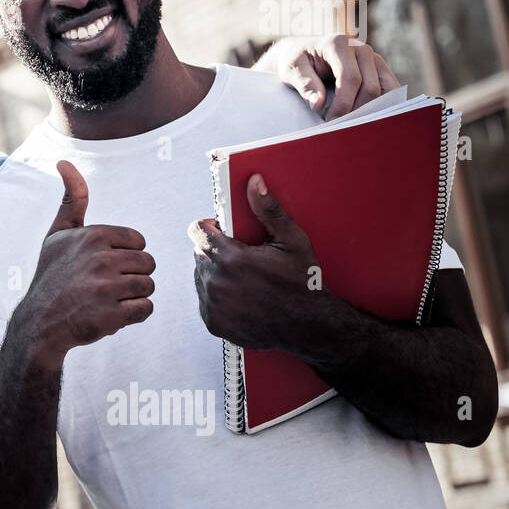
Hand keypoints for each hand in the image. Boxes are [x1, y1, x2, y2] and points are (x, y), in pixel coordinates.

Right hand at [18, 161, 155, 365]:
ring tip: (108, 299)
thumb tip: (64, 162)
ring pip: (149, 286)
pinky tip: (111, 313)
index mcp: (93, 236)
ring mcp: (107, 288)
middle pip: (148, 264)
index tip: (103, 265)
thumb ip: (72, 199)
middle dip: (132, 276)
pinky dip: (133, 315)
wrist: (40, 322)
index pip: (139, 241)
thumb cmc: (53, 274)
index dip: (125, 255)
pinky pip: (146, 309)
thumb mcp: (58, 233)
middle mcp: (101, 259)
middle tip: (105, 285)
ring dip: (133, 295)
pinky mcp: (112, 316)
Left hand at [188, 174, 330, 351]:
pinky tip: (240, 295)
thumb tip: (253, 181)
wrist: (311, 327)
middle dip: (215, 250)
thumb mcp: (292, 241)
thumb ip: (268, 210)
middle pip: (199, 253)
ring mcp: (212, 306)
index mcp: (230, 259)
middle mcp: (216, 284)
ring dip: (214, 272)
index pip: (197, 231)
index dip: (209, 227)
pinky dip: (217, 295)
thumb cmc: (304, 282)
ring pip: (200, 276)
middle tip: (240, 255)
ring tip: (242, 276)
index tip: (223, 230)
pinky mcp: (213, 323)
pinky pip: (204, 299)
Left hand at [257, 34, 399, 118]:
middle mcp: (361, 49)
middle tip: (339, 127)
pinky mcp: (379, 69)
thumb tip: (318, 104)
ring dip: (371, 110)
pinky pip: (389, 89)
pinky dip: (381, 105)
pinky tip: (366, 118)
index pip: (350, 78)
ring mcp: (373, 58)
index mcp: (339, 45)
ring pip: (385, 89)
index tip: (331, 121)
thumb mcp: (291, 69)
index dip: (343, 103)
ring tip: (353, 124)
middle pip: (370, 87)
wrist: (304, 51)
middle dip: (356, 110)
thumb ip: (304, 84)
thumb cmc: (297, 60)